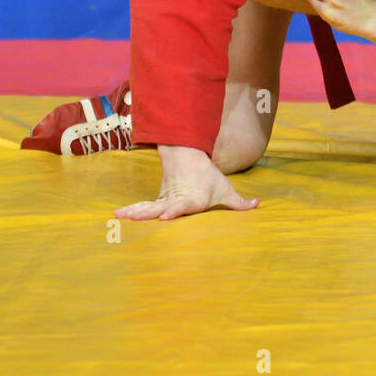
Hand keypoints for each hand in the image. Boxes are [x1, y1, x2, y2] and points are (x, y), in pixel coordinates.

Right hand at [115, 146, 258, 220]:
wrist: (188, 157)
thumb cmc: (209, 177)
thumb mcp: (226, 189)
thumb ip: (239, 203)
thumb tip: (257, 204)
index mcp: (193, 199)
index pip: (183, 206)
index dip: (175, 210)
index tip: (166, 215)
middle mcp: (176, 200)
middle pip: (160, 207)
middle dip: (148, 214)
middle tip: (135, 218)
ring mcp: (165, 200)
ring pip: (148, 206)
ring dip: (135, 212)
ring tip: (119, 216)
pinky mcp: (158, 201)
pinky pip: (143, 206)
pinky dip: (131, 210)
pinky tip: (117, 215)